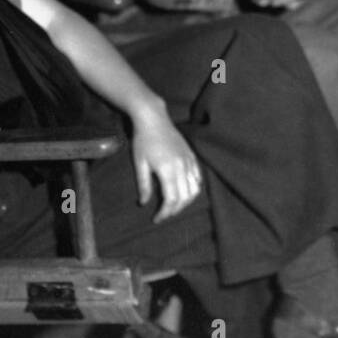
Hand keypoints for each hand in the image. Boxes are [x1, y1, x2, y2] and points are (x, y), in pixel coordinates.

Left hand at [130, 103, 201, 220]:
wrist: (154, 118)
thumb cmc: (143, 140)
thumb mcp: (140, 164)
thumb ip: (144, 185)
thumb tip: (144, 203)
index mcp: (168, 171)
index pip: (171, 200)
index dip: (165, 213)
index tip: (156, 219)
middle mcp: (182, 167)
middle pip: (185, 198)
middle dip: (175, 210)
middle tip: (164, 214)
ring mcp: (189, 161)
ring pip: (195, 189)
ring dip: (186, 201)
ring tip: (175, 205)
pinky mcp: (191, 156)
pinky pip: (198, 177)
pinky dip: (194, 188)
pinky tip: (186, 192)